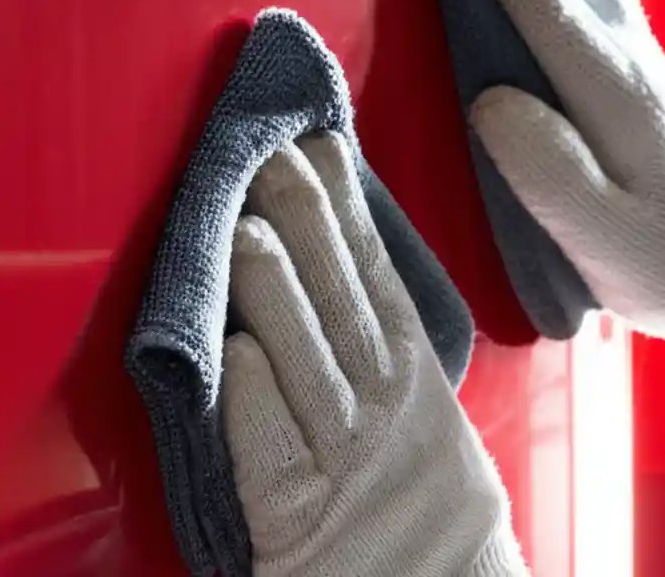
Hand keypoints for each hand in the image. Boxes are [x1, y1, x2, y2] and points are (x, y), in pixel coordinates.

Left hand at [221, 133, 526, 575]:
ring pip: (308, 362)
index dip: (350, 211)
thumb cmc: (425, 512)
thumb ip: (386, 355)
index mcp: (415, 381)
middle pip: (344, 303)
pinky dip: (255, 395)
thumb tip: (346, 270)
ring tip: (246, 226)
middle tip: (274, 154)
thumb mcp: (429, 422)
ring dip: (276, 291)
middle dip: (309, 224)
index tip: (324, 146)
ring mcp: (343, 463)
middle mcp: (385, 413)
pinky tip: (234, 345)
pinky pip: (271, 446)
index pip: (379, 277)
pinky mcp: (294, 518)